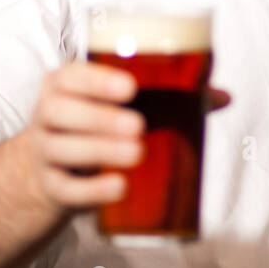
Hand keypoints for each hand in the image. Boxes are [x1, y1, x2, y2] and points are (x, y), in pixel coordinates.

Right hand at [21, 61, 230, 220]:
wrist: (52, 168)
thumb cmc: (98, 122)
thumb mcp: (123, 105)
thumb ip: (170, 96)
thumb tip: (223, 96)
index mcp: (64, 85)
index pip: (71, 76)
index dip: (97, 81)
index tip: (131, 88)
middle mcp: (48, 115)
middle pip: (61, 112)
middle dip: (100, 119)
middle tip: (139, 127)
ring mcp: (45, 154)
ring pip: (61, 150)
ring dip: (98, 151)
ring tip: (136, 153)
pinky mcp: (52, 188)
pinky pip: (65, 190)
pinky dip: (91, 191)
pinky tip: (119, 188)